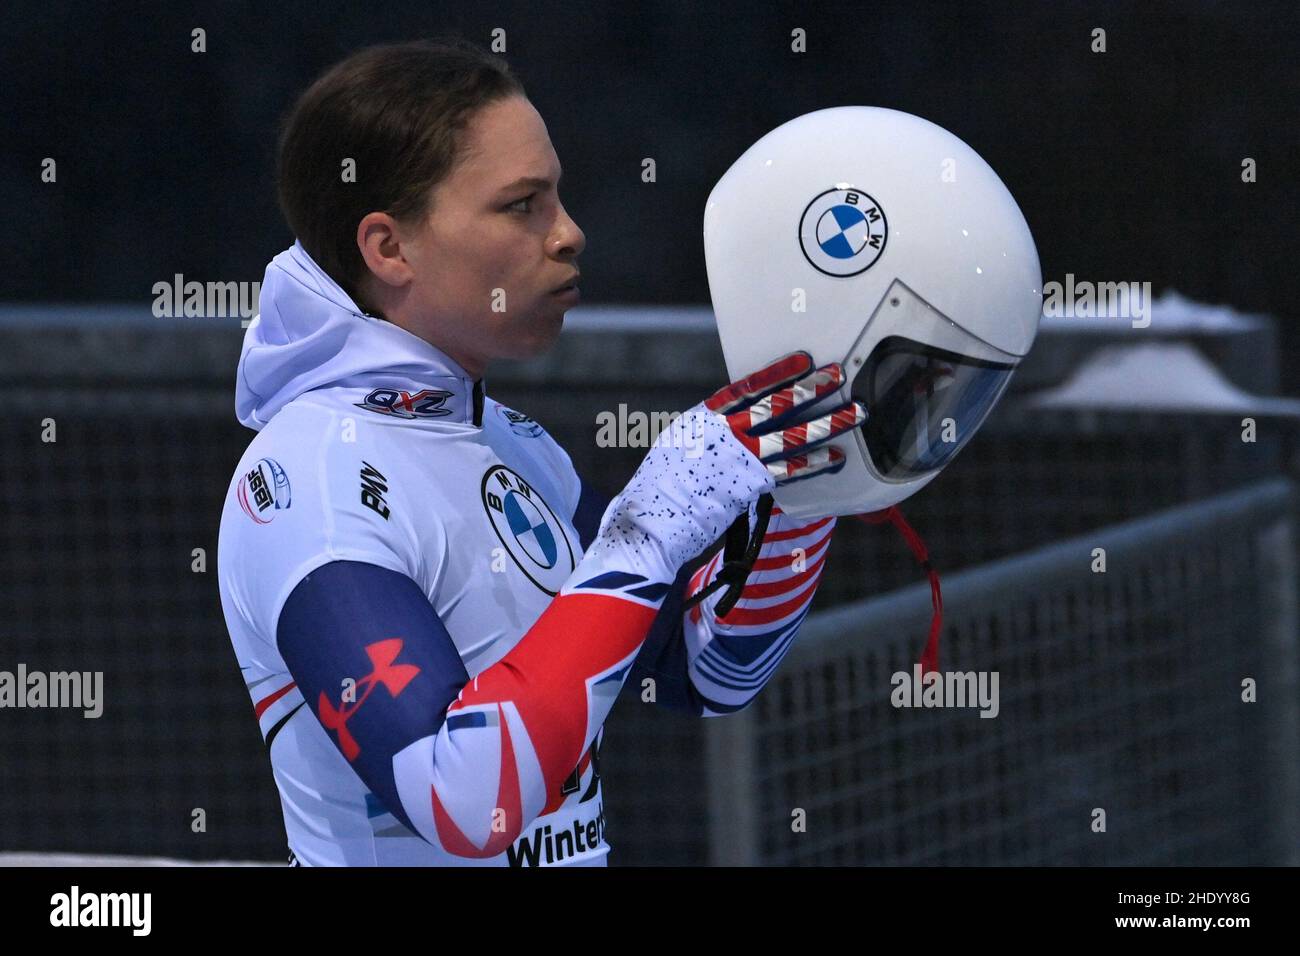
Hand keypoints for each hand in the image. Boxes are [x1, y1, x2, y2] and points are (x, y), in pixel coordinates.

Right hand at [589, 351, 863, 579]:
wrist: (649, 522)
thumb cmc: (659, 490)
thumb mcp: (679, 448)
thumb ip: (710, 436)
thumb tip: (736, 430)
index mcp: (702, 418)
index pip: (745, 387)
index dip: (777, 373)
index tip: (802, 360)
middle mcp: (722, 433)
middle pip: (774, 405)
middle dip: (810, 389)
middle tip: (838, 374)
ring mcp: (737, 459)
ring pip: (791, 436)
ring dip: (827, 424)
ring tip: (856, 412)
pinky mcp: (748, 486)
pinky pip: (788, 472)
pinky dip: (812, 464)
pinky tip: (835, 457)